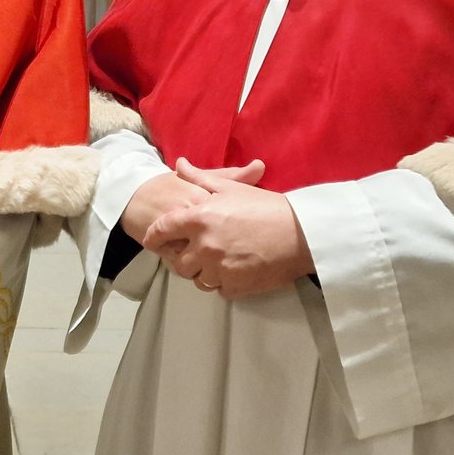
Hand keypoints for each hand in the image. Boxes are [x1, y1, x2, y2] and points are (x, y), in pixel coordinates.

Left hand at [144, 158, 310, 299]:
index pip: (162, 231)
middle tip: (197, 253)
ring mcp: (219, 269)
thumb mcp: (230, 188)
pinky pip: (219, 290)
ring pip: (198, 280)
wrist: (301, 234)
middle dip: (184, 259)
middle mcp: (204, 246)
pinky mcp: (235, 286)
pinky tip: (235, 270)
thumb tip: (179, 164)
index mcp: (199, 219)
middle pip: (178, 264)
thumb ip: (199, 178)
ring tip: (218, 262)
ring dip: (204, 273)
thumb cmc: (266, 206)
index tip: (152, 241)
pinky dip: (224, 283)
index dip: (153, 236)